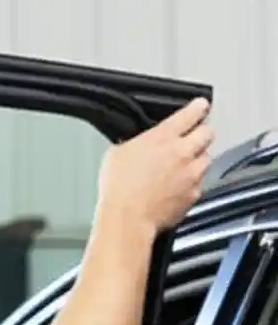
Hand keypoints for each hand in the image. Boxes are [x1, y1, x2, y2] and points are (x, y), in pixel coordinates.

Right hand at [97, 97, 213, 231]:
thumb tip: (142, 143)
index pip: (190, 114)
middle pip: (207, 133)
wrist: (127, 219)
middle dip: (201, 133)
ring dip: (197, 159)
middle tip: (193, 137)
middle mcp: (182, 152)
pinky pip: (200, 183)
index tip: (201, 105)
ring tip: (183, 166)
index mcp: (162, 137)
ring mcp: (192, 174)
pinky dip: (192, 183)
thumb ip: (137, 143)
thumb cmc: (118, 188)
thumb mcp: (117, 154)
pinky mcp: (194, 193)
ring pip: (207, 159)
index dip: (198, 107)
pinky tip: (178, 187)